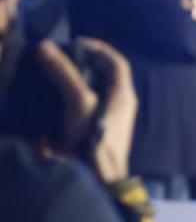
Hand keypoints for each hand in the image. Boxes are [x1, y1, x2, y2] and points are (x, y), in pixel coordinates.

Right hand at [34, 39, 136, 182]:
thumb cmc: (94, 136)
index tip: (76, 42)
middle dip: (82, 65)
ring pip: (93, 94)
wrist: (99, 179)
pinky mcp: (98, 133)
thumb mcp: (78, 101)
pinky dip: (69, 103)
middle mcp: (120, 105)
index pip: (116, 63)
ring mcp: (110, 121)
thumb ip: (64, 74)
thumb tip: (46, 46)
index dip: (99, 48)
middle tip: (59, 60)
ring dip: (74, 83)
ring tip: (52, 77)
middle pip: (104, 77)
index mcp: (123, 95)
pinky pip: (85, 111)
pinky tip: (52, 102)